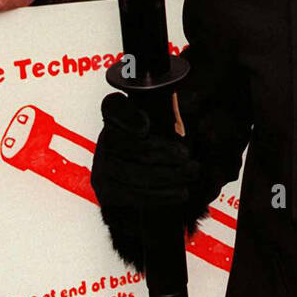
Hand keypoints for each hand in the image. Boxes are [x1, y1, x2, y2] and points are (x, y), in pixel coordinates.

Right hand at [92, 93, 201, 209]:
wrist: (157, 184)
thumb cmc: (169, 145)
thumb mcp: (172, 124)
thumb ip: (178, 113)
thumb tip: (193, 101)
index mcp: (120, 115)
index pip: (112, 107)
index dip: (125, 117)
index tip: (145, 127)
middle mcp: (107, 139)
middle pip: (120, 143)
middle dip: (157, 151)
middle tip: (186, 155)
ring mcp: (103, 166)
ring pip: (127, 172)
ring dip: (164, 175)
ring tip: (191, 173)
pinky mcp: (107, 192)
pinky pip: (129, 195)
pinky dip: (158, 195)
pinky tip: (180, 193)